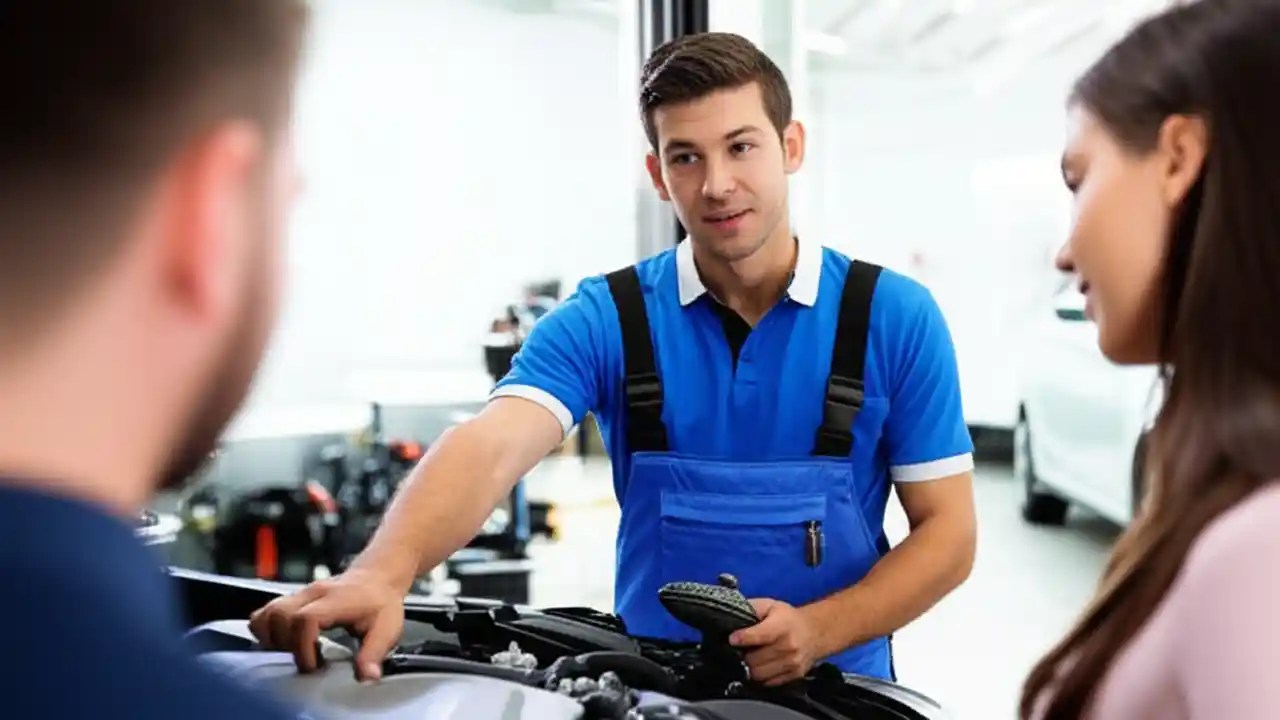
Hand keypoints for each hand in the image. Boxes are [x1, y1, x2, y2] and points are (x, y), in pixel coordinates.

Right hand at [248, 568, 405, 680]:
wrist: (377, 577)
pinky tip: (285, 642)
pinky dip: (267, 630)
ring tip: (295, 651)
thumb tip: (366, 676)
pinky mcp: (292, 598)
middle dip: (286, 645)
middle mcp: (313, 593)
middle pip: (279, 615)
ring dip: (273, 638)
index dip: (303, 647)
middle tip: (307, 660)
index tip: (314, 666)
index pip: (305, 619)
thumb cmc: (380, 602)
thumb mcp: (387, 629)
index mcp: (335, 600)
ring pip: (267, 613)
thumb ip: (373, 653)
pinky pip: (265, 612)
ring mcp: (300, 594)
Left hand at [728, 598, 820, 685]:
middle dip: (743, 655)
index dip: (741, 638)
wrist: (816, 632)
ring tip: (750, 658)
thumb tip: (732, 615)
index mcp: (781, 626)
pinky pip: (769, 683)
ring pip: (759, 674)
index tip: (732, 639)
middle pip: (754, 659)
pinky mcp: (794, 675)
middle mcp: (789, 646)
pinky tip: (762, 665)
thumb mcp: (770, 605)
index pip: (758, 635)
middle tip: (741, 650)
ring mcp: (792, 663)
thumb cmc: (789, 619)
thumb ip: (751, 608)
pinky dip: (761, 676)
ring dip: (750, 667)